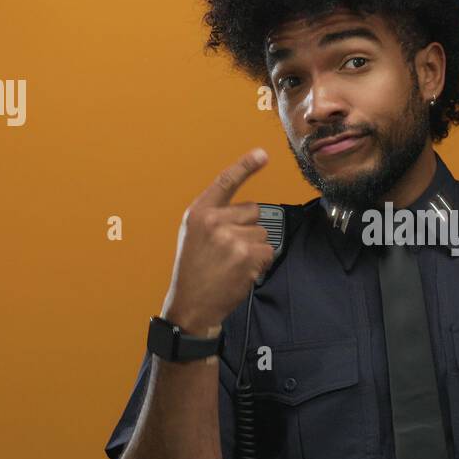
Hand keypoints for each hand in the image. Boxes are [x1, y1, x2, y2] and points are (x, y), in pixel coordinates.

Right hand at [160, 148, 274, 332]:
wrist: (191, 305)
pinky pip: (268, 252)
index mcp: (199, 212)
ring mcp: (230, 236)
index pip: (225, 182)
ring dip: (254, 250)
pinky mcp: (246, 254)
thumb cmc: (194, 271)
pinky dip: (260, 264)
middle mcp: (213, 220)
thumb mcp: (194, 236)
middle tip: (227, 252)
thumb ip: (215, 218)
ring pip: (262, 234)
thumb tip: (248, 210)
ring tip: (231, 265)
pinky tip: (240, 273)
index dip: (245, 166)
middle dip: (248, 230)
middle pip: (253, 212)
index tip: (262, 153)